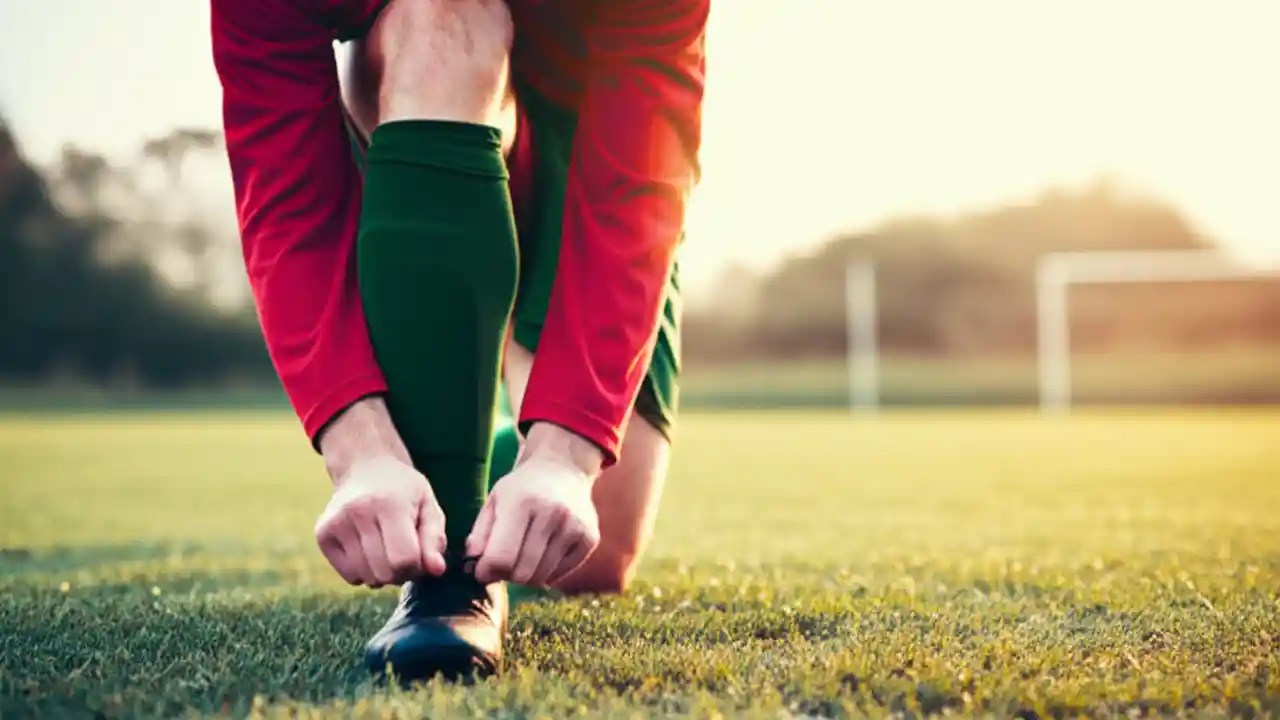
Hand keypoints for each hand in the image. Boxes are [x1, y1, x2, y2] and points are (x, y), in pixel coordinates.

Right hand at [314, 397, 446, 585]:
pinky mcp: (322, 534)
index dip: (417, 566)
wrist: (365, 468)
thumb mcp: (428, 505)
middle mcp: (358, 512)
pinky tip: (369, 551)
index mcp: (390, 503)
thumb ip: (434, 539)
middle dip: (401, 572)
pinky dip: (363, 572)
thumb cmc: (403, 490)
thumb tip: (437, 570)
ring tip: (387, 550)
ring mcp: (336, 523)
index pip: (404, 559)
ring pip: (366, 577)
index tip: (419, 554)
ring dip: (382, 574)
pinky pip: (349, 576)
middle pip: (385, 572)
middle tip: (404, 553)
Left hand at [466, 423, 603, 586]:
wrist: (563, 469)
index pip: (501, 557)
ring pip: (542, 577)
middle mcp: (552, 513)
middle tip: (504, 564)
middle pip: (522, 572)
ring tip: (522, 558)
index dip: (487, 571)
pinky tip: (542, 555)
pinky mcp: (589, 538)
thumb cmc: (522, 488)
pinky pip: (561, 575)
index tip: (482, 570)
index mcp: (522, 502)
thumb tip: (475, 570)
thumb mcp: (494, 501)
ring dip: (527, 575)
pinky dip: (547, 573)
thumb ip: (480, 535)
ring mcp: (574, 527)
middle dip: (507, 575)